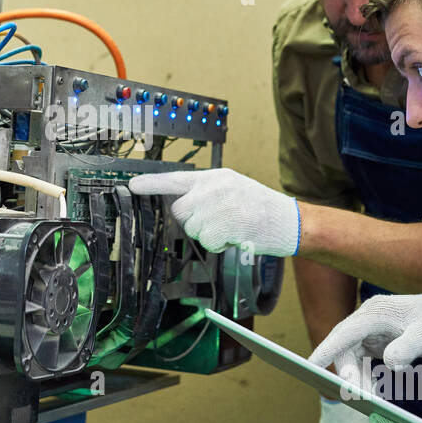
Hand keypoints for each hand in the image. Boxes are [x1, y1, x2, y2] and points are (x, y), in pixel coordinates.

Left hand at [127, 168, 299, 256]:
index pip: (176, 178)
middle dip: (193, 222)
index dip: (151, 183)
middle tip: (218, 222)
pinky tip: (235, 237)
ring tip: (231, 228)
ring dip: (209, 235)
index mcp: (215, 177)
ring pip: (193, 228)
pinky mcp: (226, 222)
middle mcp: (215, 187)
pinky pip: (207, 241)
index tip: (132, 185)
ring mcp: (220, 204)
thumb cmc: (260, 209)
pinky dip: (219, 245)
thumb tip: (181, 207)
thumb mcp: (233, 189)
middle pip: (180, 210)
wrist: (289, 221)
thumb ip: (206, 193)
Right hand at [310, 293, 421, 387]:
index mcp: (375, 312)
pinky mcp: (377, 342)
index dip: (326, 349)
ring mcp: (371, 331)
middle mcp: (368, 320)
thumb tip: (390, 365)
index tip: (310, 366)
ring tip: (369, 400)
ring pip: (352, 358)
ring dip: (356, 378)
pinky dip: (366, 377)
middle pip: (345, 349)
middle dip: (348, 373)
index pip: (344, 332)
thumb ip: (409, 347)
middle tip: (359, 398)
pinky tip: (375, 393)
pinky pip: (363, 362)